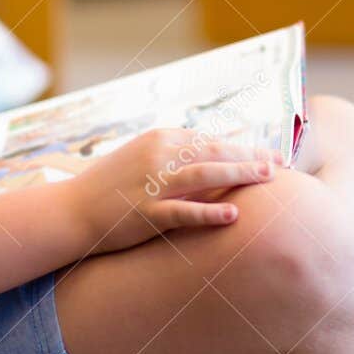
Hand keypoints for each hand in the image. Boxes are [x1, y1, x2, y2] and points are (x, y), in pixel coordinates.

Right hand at [59, 128, 282, 255]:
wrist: (71, 211)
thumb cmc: (109, 187)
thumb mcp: (141, 158)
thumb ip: (173, 154)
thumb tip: (209, 153)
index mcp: (159, 139)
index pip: (210, 139)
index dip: (243, 145)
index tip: (269, 152)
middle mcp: (158, 155)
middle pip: (214, 151)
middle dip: (251, 156)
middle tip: (282, 163)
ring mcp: (152, 183)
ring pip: (205, 173)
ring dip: (240, 173)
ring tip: (269, 177)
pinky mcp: (146, 212)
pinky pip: (183, 210)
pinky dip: (209, 212)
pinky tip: (234, 214)